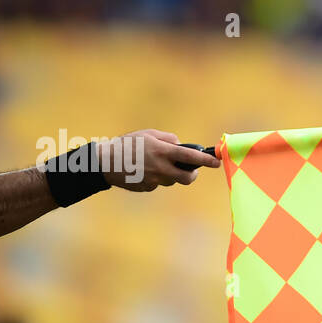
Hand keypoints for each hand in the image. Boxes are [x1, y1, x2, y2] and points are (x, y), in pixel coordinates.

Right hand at [100, 129, 219, 191]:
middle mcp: (161, 168)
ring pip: (172, 181)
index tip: (216, 162)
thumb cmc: (127, 144)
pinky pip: (158, 183)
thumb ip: (168, 139)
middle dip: (192, 175)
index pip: (191, 158)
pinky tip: (143, 170)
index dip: (206, 161)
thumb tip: (182, 145)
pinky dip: (156, 177)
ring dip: (170, 174)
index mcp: (162, 152)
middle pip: (187, 179)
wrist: (104, 162)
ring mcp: (154, 180)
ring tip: (153, 164)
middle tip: (191, 169)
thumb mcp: (148, 134)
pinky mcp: (148, 188)